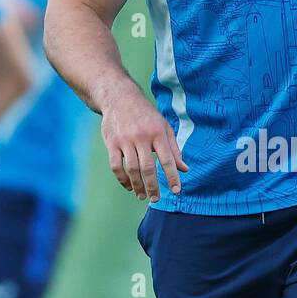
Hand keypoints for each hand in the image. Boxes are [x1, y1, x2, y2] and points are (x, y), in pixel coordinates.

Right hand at [100, 86, 187, 200]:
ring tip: (143, 196)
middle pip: (148, 168)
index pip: (167, 159)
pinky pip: (116, 165)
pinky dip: (122, 179)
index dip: (173, 177)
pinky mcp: (111, 143)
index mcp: (157, 133)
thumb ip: (174, 149)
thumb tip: (185, 169)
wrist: (120, 98)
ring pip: (132, 169)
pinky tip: (129, 186)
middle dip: (153, 186)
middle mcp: (141, 137)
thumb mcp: (164, 127)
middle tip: (156, 199)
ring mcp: (125, 140)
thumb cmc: (147, 115)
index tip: (176, 191)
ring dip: (138, 186)